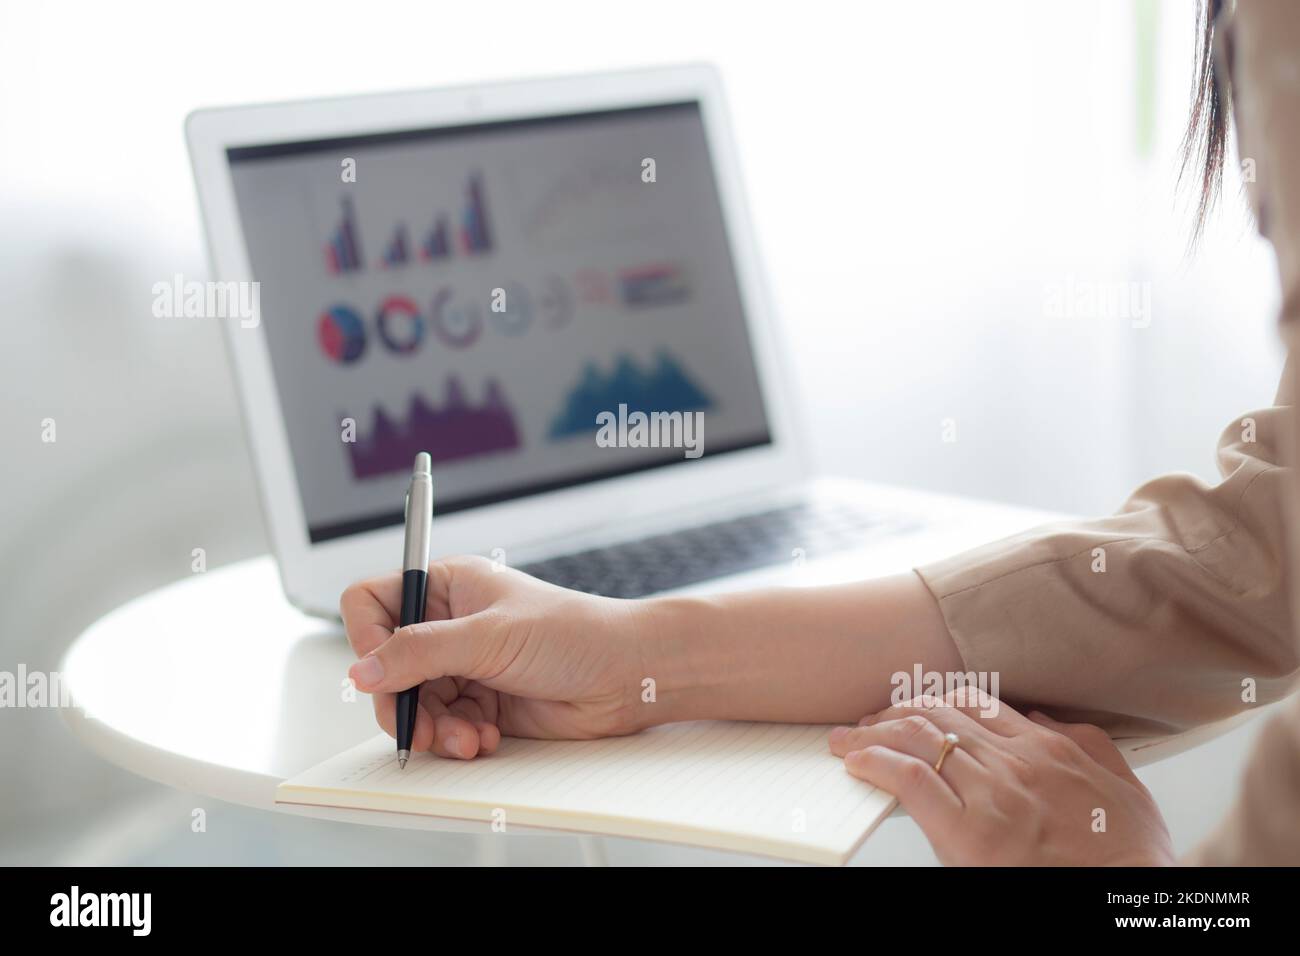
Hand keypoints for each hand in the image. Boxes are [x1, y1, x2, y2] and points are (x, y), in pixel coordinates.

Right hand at [341, 556, 650, 758]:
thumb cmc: (574, 634)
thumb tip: (363, 669)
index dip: (366, 638)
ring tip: (466, 738)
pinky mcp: (481, 703)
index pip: (373, 603)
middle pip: (387, 666)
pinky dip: (458, 739)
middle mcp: (450, 624)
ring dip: (435, 728)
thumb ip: (421, 652)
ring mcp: (464, 666)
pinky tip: (486, 738)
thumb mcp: (490, 636)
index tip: (379, 671)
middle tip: (420, 727)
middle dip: (402, 702)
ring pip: (414, 704)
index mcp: (447, 585)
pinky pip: (444, 727)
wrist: (624, 676)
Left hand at [829, 690, 1174, 865]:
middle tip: (868, 723)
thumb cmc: (1130, 856)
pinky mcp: (970, 830)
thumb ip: (1087, 745)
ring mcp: (992, 791)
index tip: (909, 708)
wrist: (1134, 899)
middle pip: (938, 713)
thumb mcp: (1123, 787)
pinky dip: (876, 762)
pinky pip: (911, 779)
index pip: (976, 703)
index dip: (932, 701)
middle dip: (894, 713)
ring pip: (917, 737)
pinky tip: (857, 762)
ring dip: (874, 734)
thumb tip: (1043, 720)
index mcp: (1048, 748)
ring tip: (848, 740)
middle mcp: (1016, 759)